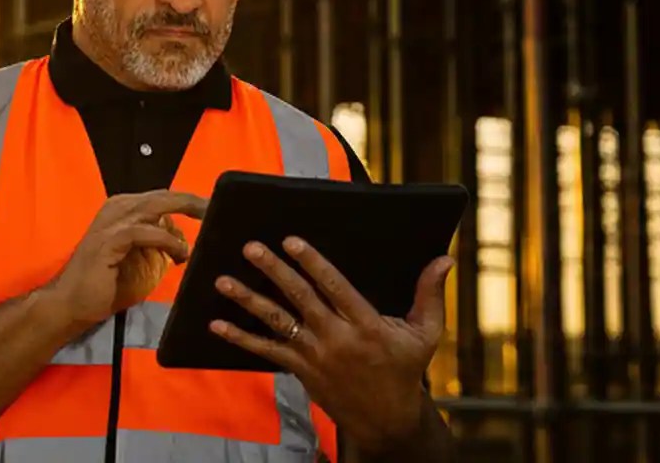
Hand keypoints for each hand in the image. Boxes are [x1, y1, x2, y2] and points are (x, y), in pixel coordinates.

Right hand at [44, 190, 203, 330]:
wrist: (73, 304)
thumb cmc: (109, 285)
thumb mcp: (146, 262)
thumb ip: (163, 244)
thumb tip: (185, 235)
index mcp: (126, 209)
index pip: (164, 198)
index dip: (191, 201)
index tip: (217, 209)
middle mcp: (118, 208)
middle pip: (163, 196)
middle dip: (193, 201)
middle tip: (219, 209)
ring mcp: (112, 222)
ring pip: (155, 206)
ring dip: (183, 214)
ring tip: (207, 225)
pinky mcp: (109, 240)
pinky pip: (142, 231)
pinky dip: (165, 239)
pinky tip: (179, 252)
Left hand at [210, 237, 453, 453]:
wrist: (386, 419)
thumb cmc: (405, 369)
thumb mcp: (425, 334)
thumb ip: (429, 294)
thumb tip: (443, 259)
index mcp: (367, 325)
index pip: (336, 288)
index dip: (313, 263)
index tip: (291, 240)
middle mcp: (338, 338)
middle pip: (300, 299)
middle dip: (274, 271)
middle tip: (251, 247)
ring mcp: (316, 355)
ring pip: (277, 322)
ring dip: (248, 300)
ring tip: (223, 280)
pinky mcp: (301, 369)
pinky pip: (266, 351)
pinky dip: (240, 338)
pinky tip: (216, 324)